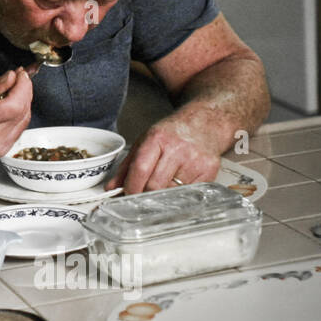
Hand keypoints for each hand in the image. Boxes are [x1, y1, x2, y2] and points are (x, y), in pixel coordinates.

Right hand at [0, 68, 33, 162]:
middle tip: (19, 79)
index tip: (22, 75)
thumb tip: (11, 78)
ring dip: (22, 104)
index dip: (23, 87)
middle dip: (25, 92)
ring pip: (23, 122)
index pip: (15, 104)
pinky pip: (17, 131)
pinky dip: (17, 116)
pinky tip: (8, 107)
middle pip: (22, 112)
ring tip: (12, 92)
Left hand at [106, 114, 220, 193]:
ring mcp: (195, 161)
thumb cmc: (172, 133)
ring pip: (170, 192)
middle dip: (144, 194)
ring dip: (161, 196)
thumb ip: (126, 166)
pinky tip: (177, 184)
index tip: (127, 194)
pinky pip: (187, 193)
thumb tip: (112, 187)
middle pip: (155, 185)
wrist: (204, 124)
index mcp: (158, 139)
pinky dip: (178, 194)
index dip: (131, 187)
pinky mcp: (208, 172)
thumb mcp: (144, 141)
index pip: (141, 169)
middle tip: (141, 195)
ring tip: (161, 185)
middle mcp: (178, 149)